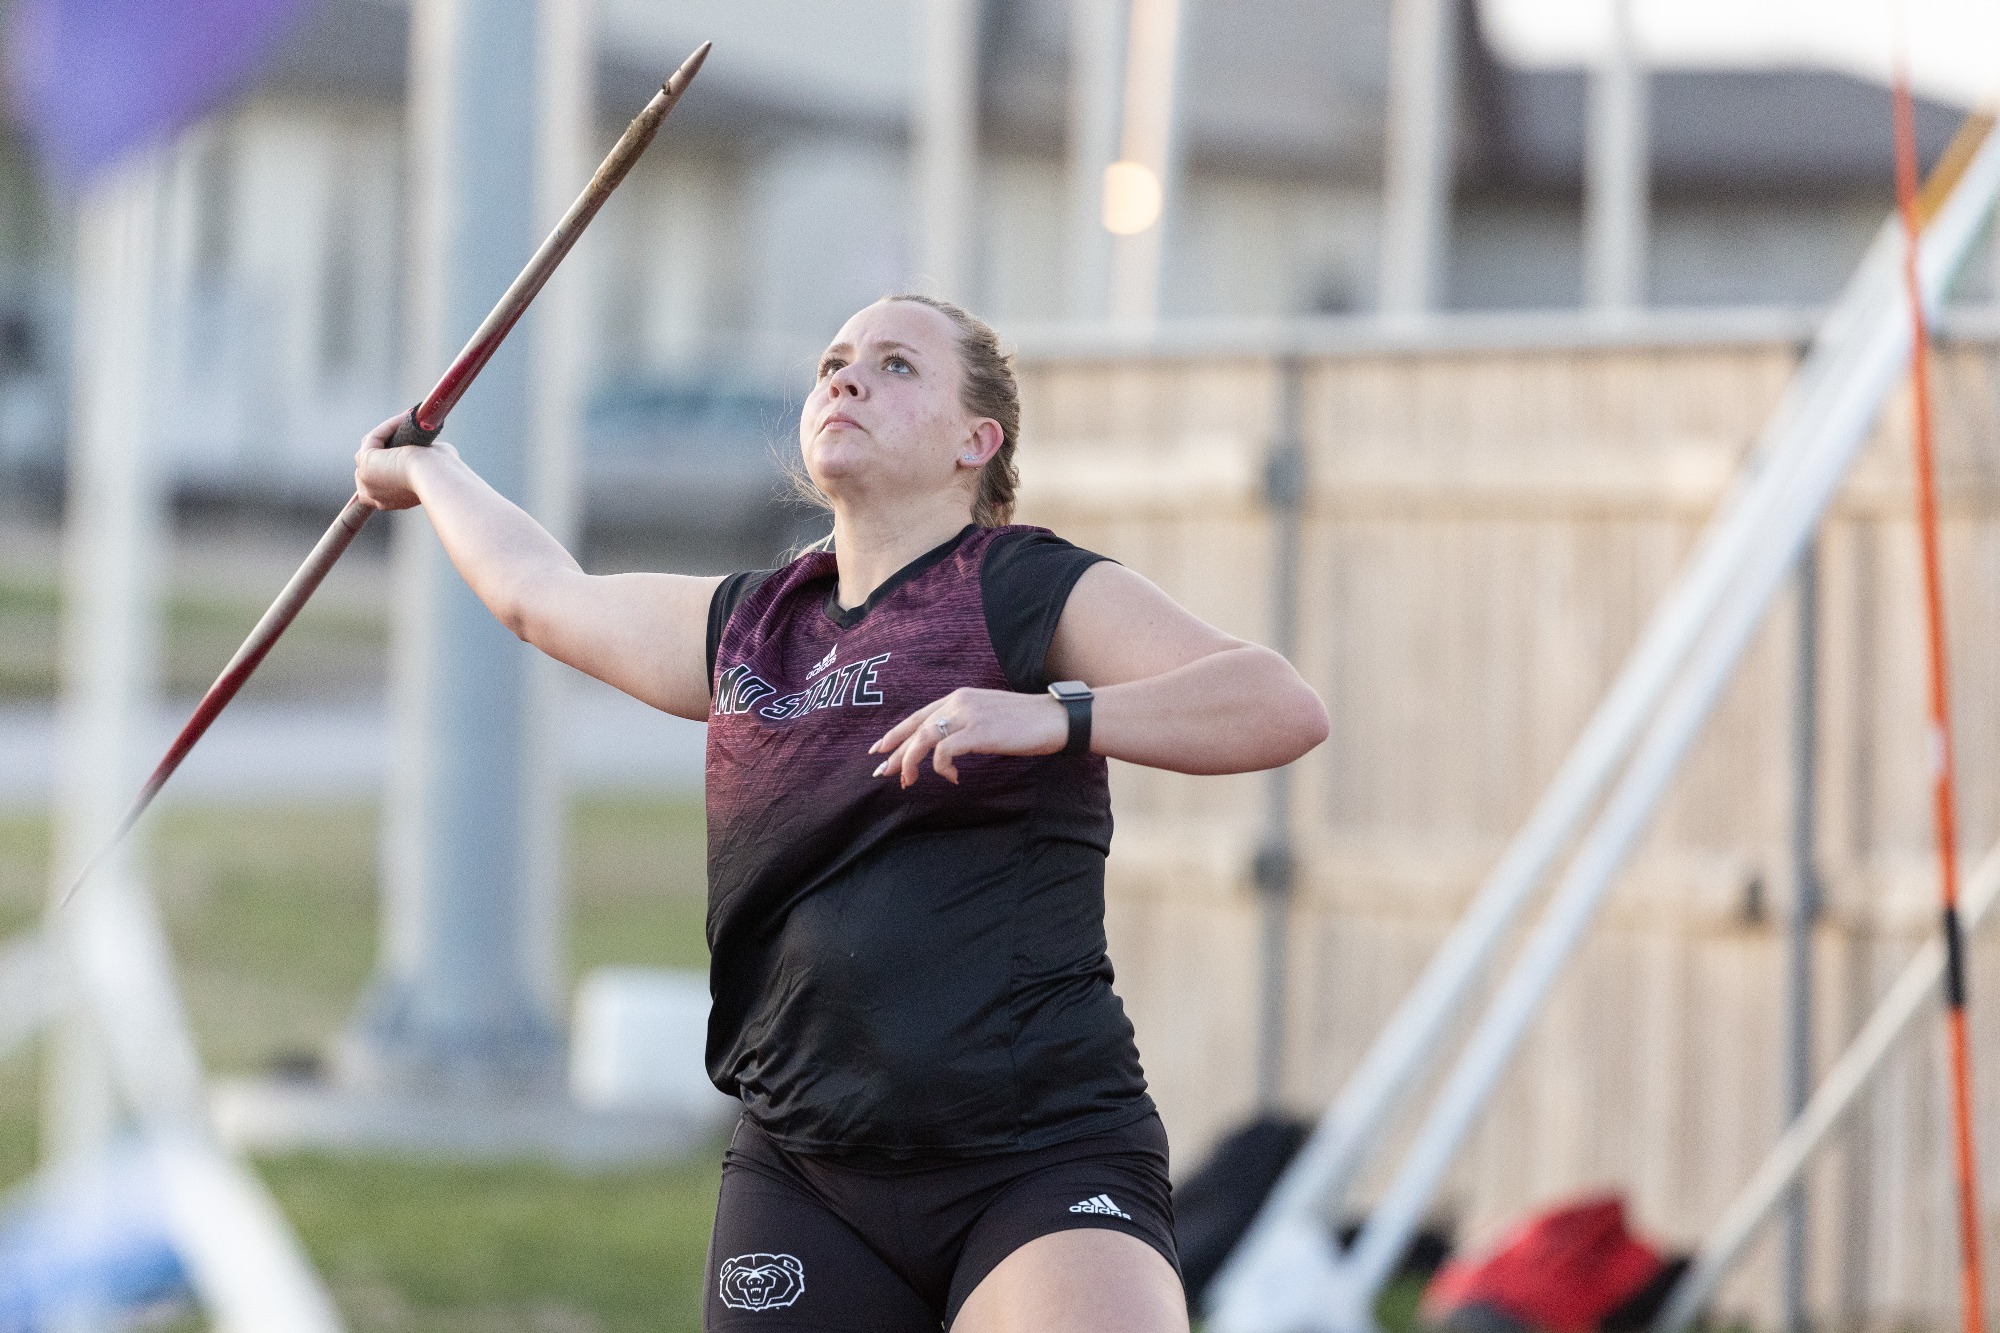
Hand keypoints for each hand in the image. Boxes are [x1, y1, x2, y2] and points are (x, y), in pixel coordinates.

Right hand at [354, 413, 457, 509]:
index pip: (379, 479)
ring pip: (369, 448)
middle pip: (369, 463)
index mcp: (389, 501)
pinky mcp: (365, 462)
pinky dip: (388, 426)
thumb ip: (423, 462)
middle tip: (404, 426)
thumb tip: (429, 447)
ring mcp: (365, 479)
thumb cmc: (442, 476)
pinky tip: (406, 417)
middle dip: (384, 445)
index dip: (389, 461)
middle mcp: (373, 494)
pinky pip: (373, 438)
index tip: (404, 446)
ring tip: (408, 420)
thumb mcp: (431, 470)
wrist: (435, 478)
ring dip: (387, 432)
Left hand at [869, 686, 1070, 785]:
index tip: (880, 749)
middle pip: (915, 727)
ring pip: (923, 739)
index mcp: (960, 697)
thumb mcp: (988, 715)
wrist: (1054, 718)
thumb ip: (966, 722)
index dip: (897, 733)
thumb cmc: (1027, 722)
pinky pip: (944, 753)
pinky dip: (942, 768)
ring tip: (909, 780)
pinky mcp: (978, 732)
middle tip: (881, 772)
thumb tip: (948, 743)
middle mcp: (959, 701)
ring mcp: (968, 715)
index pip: (919, 715)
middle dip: (895, 752)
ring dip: (910, 762)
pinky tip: (953, 778)